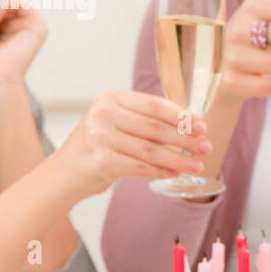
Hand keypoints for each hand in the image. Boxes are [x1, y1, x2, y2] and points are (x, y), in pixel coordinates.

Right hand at [52, 90, 211, 197]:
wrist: (64, 172)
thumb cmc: (97, 146)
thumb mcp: (116, 123)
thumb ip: (145, 120)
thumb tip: (191, 128)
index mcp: (110, 98)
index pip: (155, 105)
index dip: (181, 116)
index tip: (202, 126)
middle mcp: (103, 114)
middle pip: (156, 128)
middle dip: (185, 139)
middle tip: (205, 147)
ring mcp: (100, 137)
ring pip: (152, 150)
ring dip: (179, 159)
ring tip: (197, 165)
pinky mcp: (102, 161)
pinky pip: (142, 167)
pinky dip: (162, 171)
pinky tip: (175, 173)